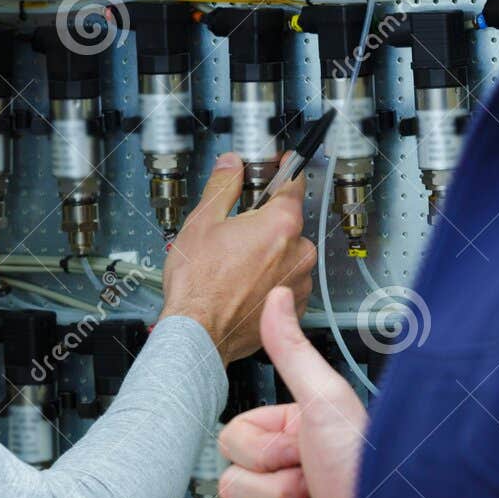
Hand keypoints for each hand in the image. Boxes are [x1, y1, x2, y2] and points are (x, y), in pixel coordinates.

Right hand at [160, 151, 315, 361]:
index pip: (295, 184)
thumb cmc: (199, 285)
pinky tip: (243, 284)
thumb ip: (223, 186)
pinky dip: (270, 280)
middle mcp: (298, 252)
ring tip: (235, 264)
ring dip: (269, 254)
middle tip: (236, 231)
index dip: (286, 171)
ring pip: (288, 255)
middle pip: (288, 224)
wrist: (200, 332)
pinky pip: (287, 282)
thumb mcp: (202, 221)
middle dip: (265, 223)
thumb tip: (231, 166)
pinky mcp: (294, 308)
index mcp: (281, 225)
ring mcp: (299, 282)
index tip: (284, 165)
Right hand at [217, 285, 365, 497]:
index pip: (228, 443)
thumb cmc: (369, 468)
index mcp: (282, 440)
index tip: (299, 449)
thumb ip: (292, 351)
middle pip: (231, 486)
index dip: (262, 452)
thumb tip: (275, 297)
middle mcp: (279, 480)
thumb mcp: (326, 401)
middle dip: (277, 492)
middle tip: (315, 487)